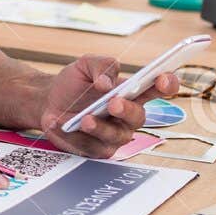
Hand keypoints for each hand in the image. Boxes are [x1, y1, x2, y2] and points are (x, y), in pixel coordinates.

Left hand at [39, 55, 177, 159]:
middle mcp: (128, 116)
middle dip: (127, 110)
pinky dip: (75, 136)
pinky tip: (60, 125)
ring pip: (116, 136)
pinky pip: (90, 146)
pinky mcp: (96, 149)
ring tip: (85, 119)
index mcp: (132, 92)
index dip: (167, 84)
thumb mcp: (85, 65)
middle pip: (139, 117)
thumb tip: (106, 83)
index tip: (163, 79)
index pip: (157, 88)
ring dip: (101, 127)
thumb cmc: (74, 84)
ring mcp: (114, 135)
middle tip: (113, 103)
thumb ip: (101, 65)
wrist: (48, 100)